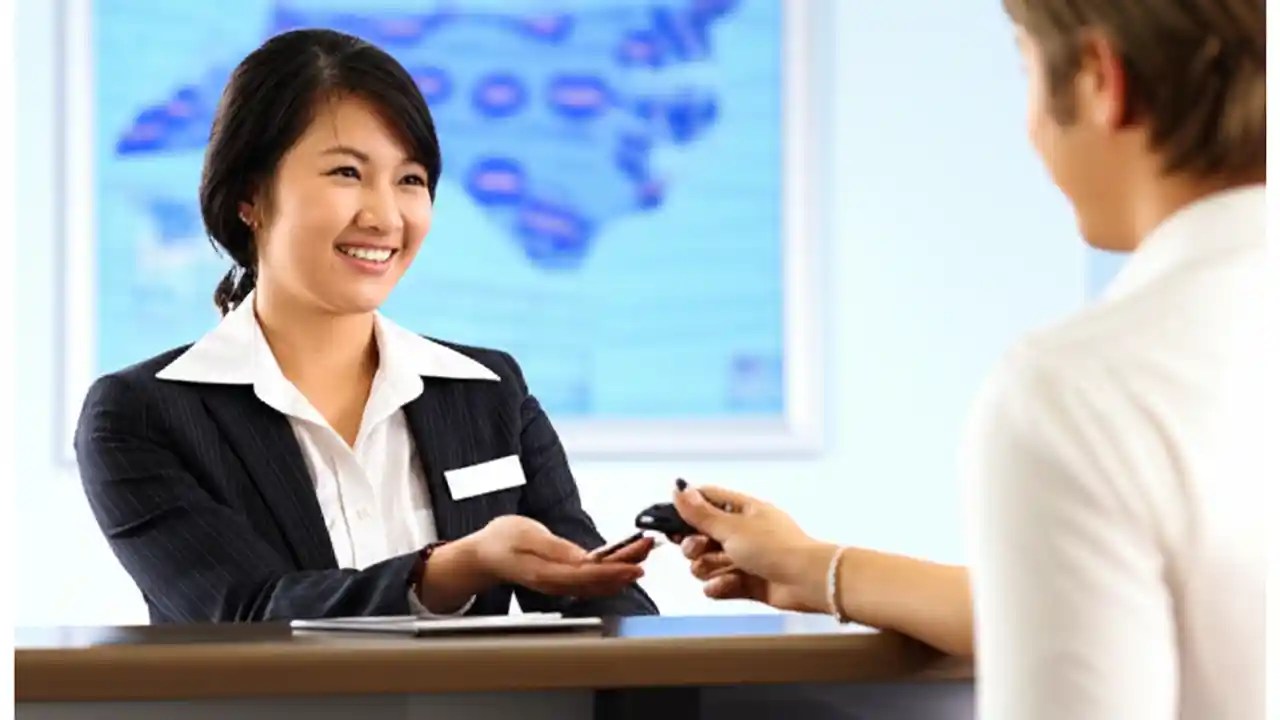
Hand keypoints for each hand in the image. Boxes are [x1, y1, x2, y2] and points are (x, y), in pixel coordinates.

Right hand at [469, 516, 646, 597]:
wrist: (484, 557)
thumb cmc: (501, 542)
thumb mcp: (526, 535)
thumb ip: (556, 548)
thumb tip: (584, 558)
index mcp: (546, 574)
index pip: (588, 575)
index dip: (614, 571)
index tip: (635, 565)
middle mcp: (557, 584)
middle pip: (599, 579)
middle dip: (627, 565)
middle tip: (648, 548)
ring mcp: (561, 584)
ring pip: (598, 580)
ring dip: (623, 566)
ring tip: (644, 550)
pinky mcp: (564, 579)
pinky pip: (592, 578)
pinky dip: (612, 568)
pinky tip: (625, 560)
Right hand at [673, 485, 835, 613]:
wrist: (806, 581)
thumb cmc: (775, 547)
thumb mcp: (732, 527)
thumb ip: (701, 513)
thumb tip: (679, 489)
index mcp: (741, 509)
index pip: (706, 500)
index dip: (686, 509)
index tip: (670, 521)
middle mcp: (741, 532)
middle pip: (700, 535)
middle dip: (693, 545)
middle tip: (699, 549)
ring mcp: (744, 558)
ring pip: (706, 563)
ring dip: (707, 568)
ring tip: (720, 569)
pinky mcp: (746, 582)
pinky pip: (719, 584)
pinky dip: (720, 586)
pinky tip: (727, 585)